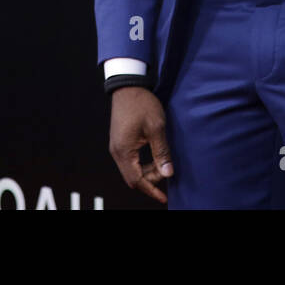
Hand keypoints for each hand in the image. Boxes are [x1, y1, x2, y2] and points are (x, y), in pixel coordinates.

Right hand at [108, 86, 173, 203]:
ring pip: (131, 170)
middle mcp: (117, 152)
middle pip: (132, 178)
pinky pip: (129, 161)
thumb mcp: (156, 128)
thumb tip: (167, 174)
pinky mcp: (119, 141)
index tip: (164, 198)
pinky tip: (154, 159)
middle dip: (150, 181)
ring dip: (147, 172)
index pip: (137, 180)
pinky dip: (142, 165)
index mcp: (124, 151)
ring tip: (163, 166)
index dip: (151, 190)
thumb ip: (162, 152)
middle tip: (167, 175)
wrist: (128, 86)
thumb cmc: (141, 104)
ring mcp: (116, 147)